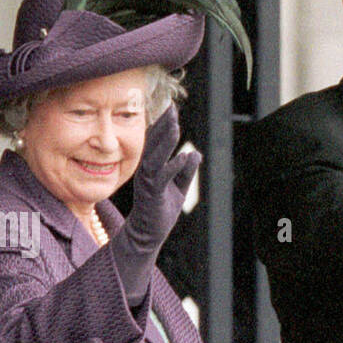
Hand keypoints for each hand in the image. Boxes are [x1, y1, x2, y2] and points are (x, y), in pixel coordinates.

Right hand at [123, 105, 200, 252]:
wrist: (148, 234)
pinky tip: (184, 157)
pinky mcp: (152, 195)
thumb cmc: (160, 210)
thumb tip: (195, 154)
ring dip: (165, 142)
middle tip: (171, 108)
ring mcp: (147, 182)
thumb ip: (186, 171)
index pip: (156, 141)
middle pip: (153, 144)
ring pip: (155, 158)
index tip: (171, 107)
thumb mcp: (179, 188)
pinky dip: (173, 167)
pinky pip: (162, 178)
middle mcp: (146, 171)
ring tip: (176, 126)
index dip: (163, 124)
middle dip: (163, 126)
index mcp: (151, 167)